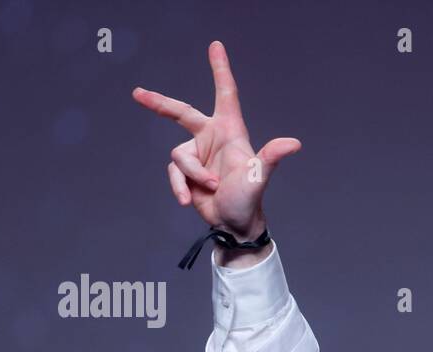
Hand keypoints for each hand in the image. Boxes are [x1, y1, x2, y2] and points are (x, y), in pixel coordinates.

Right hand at [131, 40, 299, 237]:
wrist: (234, 224)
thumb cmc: (249, 198)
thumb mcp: (258, 176)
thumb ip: (271, 157)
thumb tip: (294, 144)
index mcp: (230, 131)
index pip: (225, 93)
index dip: (220, 69)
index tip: (215, 46)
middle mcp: (211, 138)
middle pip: (181, 113)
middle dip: (159, 103)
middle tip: (138, 94)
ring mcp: (197, 155)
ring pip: (179, 155)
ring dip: (193, 175)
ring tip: (211, 188)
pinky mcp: (186, 173)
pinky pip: (174, 173)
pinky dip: (180, 187)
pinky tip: (189, 200)